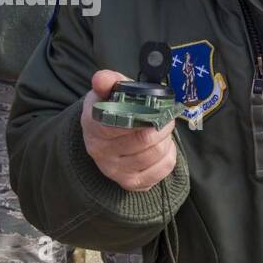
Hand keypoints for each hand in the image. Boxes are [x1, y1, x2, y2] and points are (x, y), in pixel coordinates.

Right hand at [80, 70, 177, 190]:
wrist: (102, 139)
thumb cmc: (111, 110)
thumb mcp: (107, 91)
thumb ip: (107, 81)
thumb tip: (101, 79)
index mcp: (93, 126)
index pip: (120, 124)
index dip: (144, 116)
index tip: (156, 108)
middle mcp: (101, 152)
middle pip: (143, 140)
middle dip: (162, 126)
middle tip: (167, 117)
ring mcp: (115, 171)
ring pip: (155, 155)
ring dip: (166, 140)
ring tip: (164, 131)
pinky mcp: (131, 183)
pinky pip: (162, 169)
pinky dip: (169, 156)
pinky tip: (163, 147)